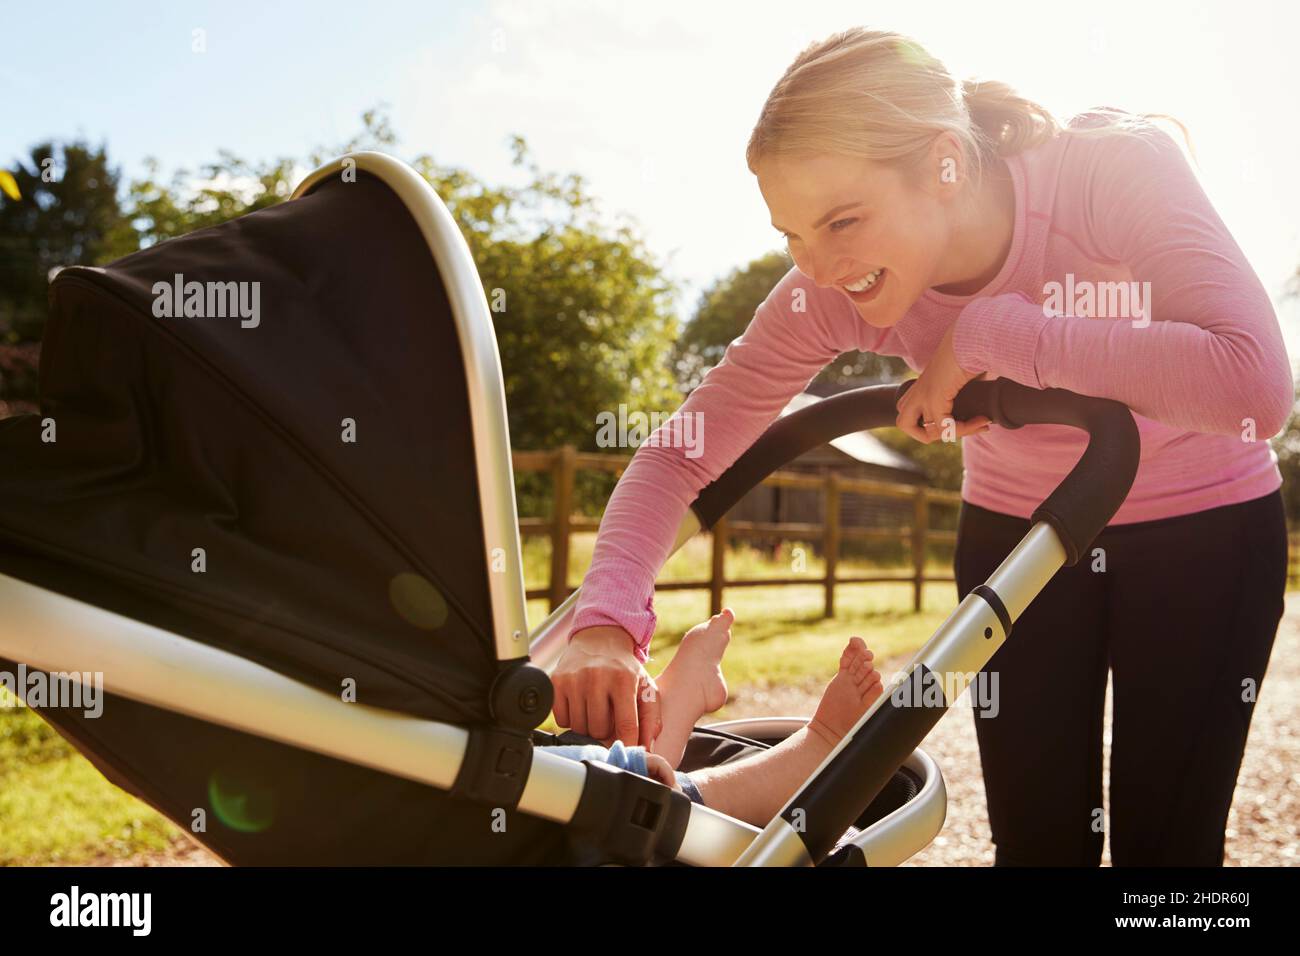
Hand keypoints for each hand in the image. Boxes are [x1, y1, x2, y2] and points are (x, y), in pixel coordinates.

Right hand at [551, 626, 662, 748]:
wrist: (599, 639)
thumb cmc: (624, 669)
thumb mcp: (645, 688)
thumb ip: (651, 719)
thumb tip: (646, 748)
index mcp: (623, 680)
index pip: (626, 725)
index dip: (627, 744)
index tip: (627, 750)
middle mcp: (597, 678)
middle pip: (599, 730)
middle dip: (605, 730)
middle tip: (608, 716)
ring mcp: (574, 680)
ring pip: (579, 728)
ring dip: (588, 726)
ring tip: (594, 709)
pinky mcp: (556, 683)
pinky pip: (561, 721)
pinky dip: (571, 719)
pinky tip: (580, 705)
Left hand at [895, 322, 990, 443]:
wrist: (973, 333)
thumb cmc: (976, 348)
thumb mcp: (969, 373)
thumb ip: (970, 390)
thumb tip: (988, 403)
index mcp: (923, 383)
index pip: (911, 412)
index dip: (935, 423)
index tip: (961, 418)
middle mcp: (919, 390)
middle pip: (904, 424)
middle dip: (930, 434)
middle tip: (958, 429)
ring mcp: (923, 394)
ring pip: (926, 432)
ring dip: (957, 434)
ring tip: (982, 424)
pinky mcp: (933, 397)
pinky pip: (945, 427)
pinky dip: (965, 429)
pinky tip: (984, 420)